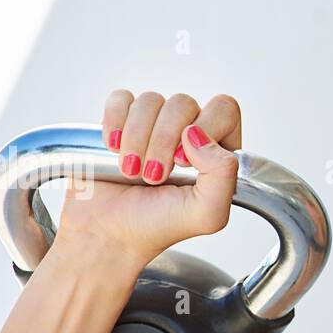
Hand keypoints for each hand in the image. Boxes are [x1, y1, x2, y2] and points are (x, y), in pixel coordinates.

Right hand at [57, 90, 243, 266]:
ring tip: (131, 172)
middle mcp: (188, 134)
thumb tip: (196, 133)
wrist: (108, 233)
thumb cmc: (158, 227)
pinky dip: (114, 123)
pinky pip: (121, 98)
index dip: (205, 129)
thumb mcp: (207, 214)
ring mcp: (153, 125)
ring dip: (137, 140)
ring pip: (150, 101)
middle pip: (183, 103)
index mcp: (217, 151)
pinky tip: (113, 149)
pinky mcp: (120, 121)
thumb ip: (223, 175)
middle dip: (163, 141)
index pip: (224, 110)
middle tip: (153, 177)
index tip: (184, 164)